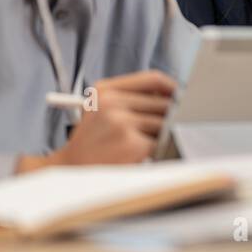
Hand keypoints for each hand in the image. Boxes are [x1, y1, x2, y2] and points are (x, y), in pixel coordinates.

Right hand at [16, 69, 176, 172]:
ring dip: (161, 135)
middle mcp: (111, 102)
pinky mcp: (131, 143)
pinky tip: (143, 156)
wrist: (70, 172)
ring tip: (147, 145)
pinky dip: (157, 150)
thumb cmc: (91, 142)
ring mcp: (121, 122)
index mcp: (104, 90)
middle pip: (162, 102)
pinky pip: (159, 142)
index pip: (152, 79)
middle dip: (169, 116)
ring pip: (163, 123)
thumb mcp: (101, 110)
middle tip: (171, 125)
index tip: (181, 96)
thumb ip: (132, 99)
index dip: (171, 87)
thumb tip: (176, 97)